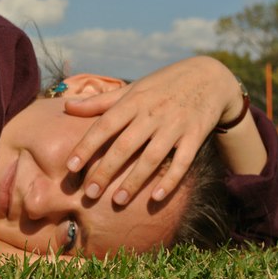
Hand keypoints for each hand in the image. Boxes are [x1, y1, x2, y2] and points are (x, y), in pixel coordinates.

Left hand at [64, 56, 241, 204]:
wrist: (210, 77)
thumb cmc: (162, 85)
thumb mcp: (132, 88)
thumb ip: (100, 102)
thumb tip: (67, 107)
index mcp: (133, 102)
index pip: (105, 125)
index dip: (87, 146)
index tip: (70, 166)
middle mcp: (152, 114)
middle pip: (124, 146)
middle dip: (106, 171)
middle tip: (89, 193)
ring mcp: (175, 126)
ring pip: (151, 158)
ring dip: (134, 181)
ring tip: (117, 201)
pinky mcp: (195, 136)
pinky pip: (182, 162)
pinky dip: (170, 181)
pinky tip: (155, 198)